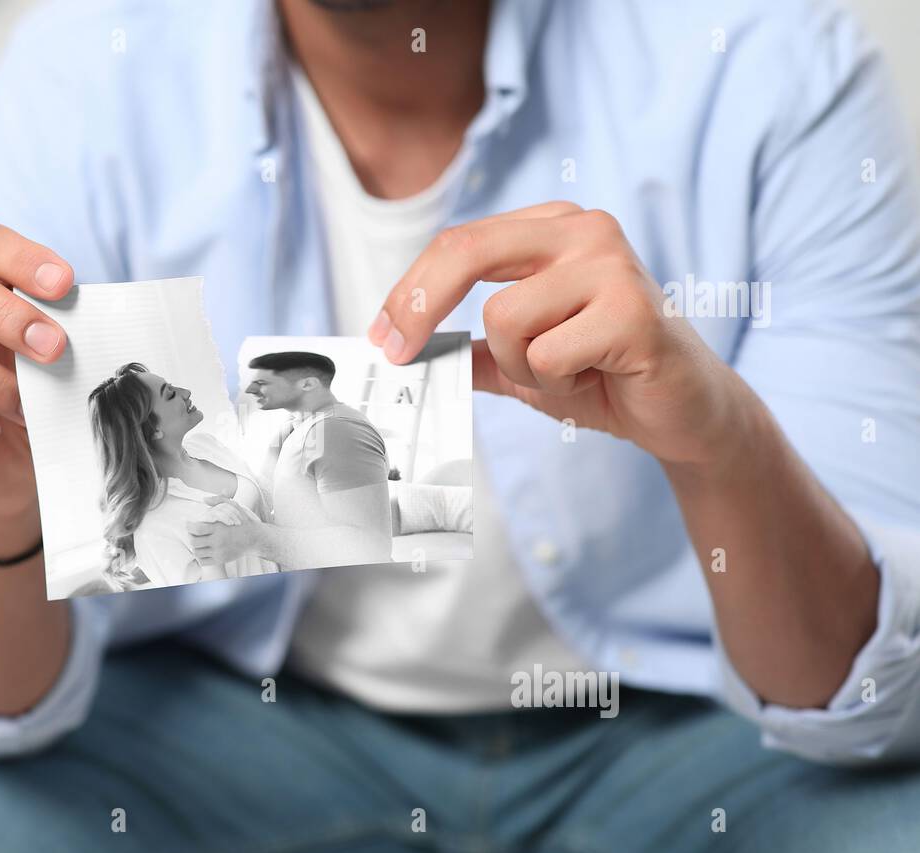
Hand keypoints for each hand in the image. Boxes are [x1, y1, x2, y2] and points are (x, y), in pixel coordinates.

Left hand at [187, 498, 261, 565]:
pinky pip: (204, 561)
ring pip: (197, 552)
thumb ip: (219, 500)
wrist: (255, 539)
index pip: (196, 529)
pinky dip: (200, 557)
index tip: (188, 524)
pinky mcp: (221, 560)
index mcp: (219, 528)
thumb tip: (204, 499)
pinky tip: (203, 550)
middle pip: (194, 541)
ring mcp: (219, 552)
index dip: (188, 526)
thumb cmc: (243, 522)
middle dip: (190, 536)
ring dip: (195, 546)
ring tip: (198, 541)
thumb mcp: (234, 507)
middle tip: (192, 533)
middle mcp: (218, 541)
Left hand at [370, 201, 746, 468]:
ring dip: (523, 368)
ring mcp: (612, 265)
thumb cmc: (602, 377)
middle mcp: (584, 230)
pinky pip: (546, 355)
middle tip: (397, 353)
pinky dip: (556, 386)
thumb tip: (404, 352)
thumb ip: (472, 350)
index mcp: (554, 229)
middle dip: (419, 306)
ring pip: (505, 319)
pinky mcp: (632, 310)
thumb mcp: (521, 361)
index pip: (459, 243)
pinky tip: (595, 380)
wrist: (682, 412)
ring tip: (568, 373)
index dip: (409, 292)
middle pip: (467, 251)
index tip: (381, 337)